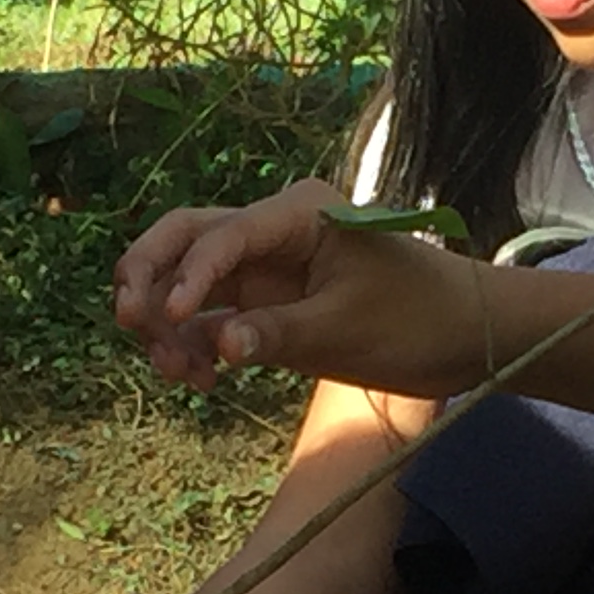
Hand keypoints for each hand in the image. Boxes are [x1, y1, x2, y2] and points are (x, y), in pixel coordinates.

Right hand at [114, 180, 485, 397]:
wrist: (464, 336)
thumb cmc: (417, 318)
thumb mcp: (346, 329)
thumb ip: (276, 334)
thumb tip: (215, 344)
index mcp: (297, 214)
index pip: (221, 236)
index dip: (188, 276)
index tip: (174, 322)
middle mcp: (271, 229)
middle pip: (184, 238)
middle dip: (150, 278)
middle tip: (129, 322)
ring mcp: (264, 266)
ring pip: (188, 278)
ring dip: (167, 320)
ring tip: (176, 373)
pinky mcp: (266, 302)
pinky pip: (210, 315)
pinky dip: (193, 343)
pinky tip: (199, 380)